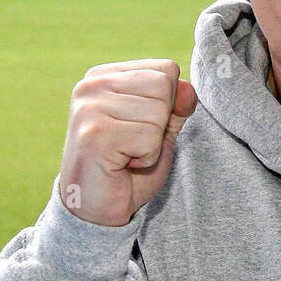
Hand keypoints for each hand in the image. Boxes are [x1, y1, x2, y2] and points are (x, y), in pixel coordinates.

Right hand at [59, 60, 197, 226]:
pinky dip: (146, 158)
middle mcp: (92, 84)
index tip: (139, 128)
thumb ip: (176, 106)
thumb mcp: (159, 130)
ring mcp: (90, 108)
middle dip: (160, 124)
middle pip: (164, 87)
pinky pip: (150, 138)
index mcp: (105, 75)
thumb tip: (189, 89)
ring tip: (126, 155)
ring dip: (152, 144)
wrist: (96, 210)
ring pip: (159, 114)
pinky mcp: (95, 135)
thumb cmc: (127, 168)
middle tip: (133, 145)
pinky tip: (121, 165)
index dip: (167, 105)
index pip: (166, 70)